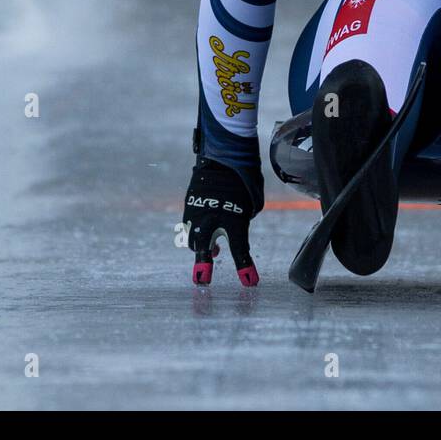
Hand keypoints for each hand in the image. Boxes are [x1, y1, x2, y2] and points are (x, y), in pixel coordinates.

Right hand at [179, 156, 262, 285]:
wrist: (223, 155)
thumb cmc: (244, 178)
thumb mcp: (251, 202)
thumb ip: (241, 221)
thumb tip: (226, 236)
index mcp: (234, 219)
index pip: (240, 249)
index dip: (245, 268)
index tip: (250, 283)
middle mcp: (214, 219)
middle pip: (204, 248)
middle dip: (203, 266)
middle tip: (202, 281)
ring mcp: (198, 212)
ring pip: (193, 239)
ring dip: (200, 247)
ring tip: (212, 249)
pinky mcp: (189, 205)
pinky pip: (190, 225)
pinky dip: (196, 230)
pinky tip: (204, 229)